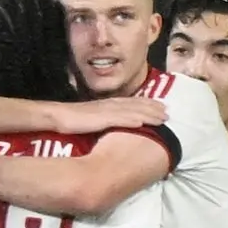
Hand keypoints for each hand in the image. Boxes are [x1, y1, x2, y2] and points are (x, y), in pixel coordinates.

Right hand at [48, 96, 166, 134]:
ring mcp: (107, 111)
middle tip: (168, 111)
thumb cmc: (72, 119)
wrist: (58, 116)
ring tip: (163, 118)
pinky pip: (120, 119)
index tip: (159, 106)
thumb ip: (104, 119)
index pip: (132, 102)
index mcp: (108, 104)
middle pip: (137, 104)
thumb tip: (113, 126)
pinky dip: (133, 120)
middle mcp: (110, 104)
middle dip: (154, 107)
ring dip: (149, 114)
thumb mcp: (92, 118)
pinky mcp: (101, 119)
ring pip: (133, 111)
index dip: (147, 103)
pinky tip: (143, 123)